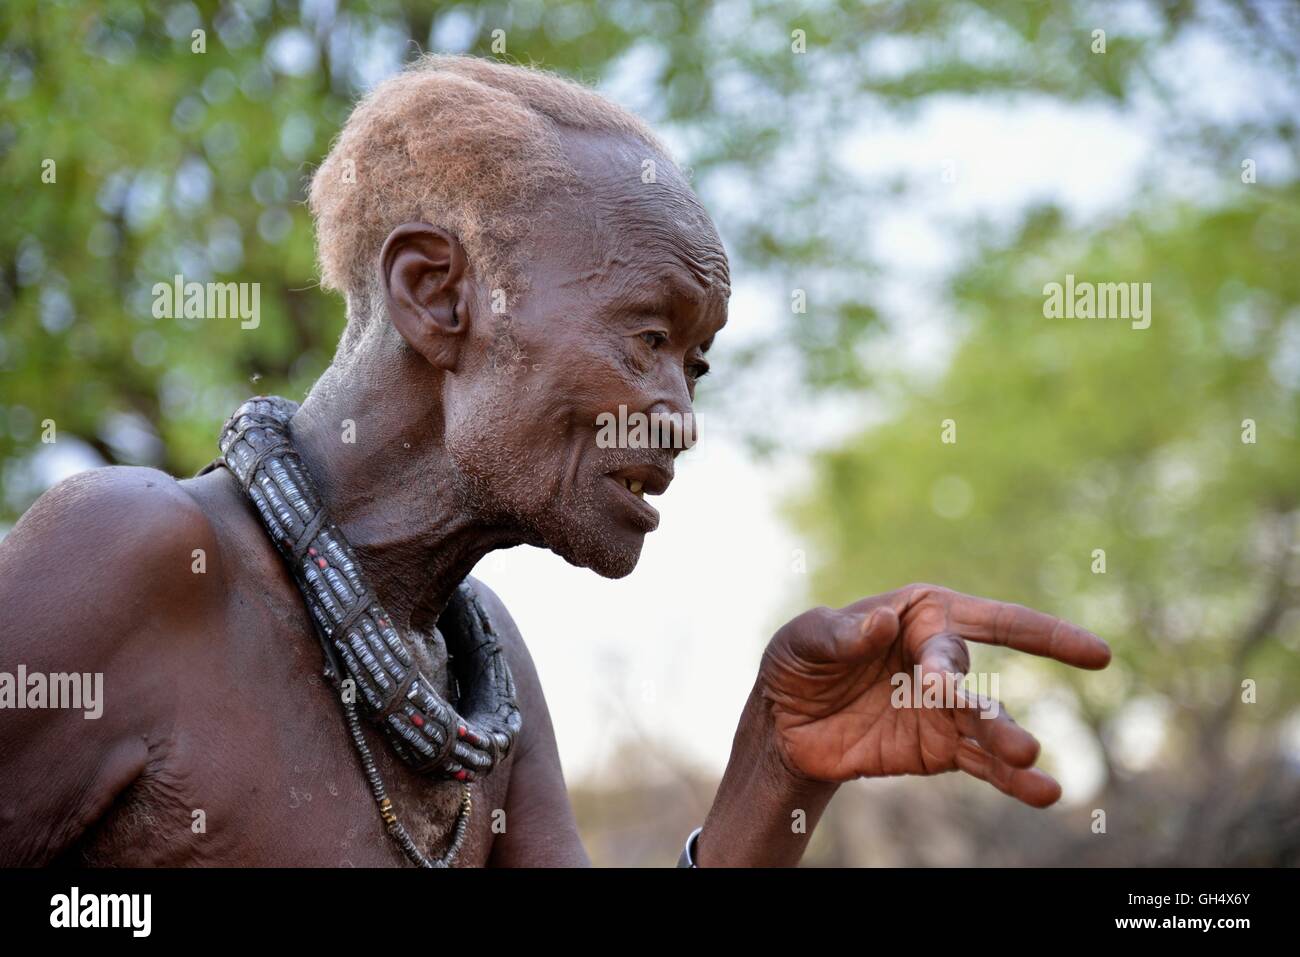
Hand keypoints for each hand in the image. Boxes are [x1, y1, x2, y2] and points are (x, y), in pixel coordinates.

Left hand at [758, 584, 1109, 806]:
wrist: (786, 723)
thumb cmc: (800, 660)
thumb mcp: (803, 638)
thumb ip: (838, 633)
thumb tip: (882, 625)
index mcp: (922, 615)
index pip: (990, 620)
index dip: (1043, 633)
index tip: (1095, 655)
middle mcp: (943, 659)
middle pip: (969, 676)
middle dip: (970, 696)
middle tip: (965, 712)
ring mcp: (946, 707)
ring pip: (985, 723)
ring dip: (1007, 739)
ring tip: (1027, 757)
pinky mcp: (939, 748)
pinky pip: (981, 763)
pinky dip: (1011, 779)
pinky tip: (1042, 792)